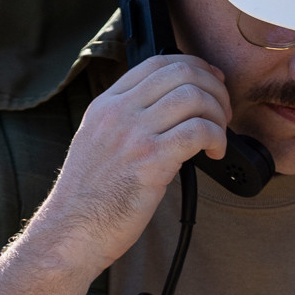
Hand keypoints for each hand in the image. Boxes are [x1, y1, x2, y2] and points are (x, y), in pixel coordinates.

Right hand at [31, 54, 233, 278]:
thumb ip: (125, 121)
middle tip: (222, 112)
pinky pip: (198, 132)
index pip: (157, 63)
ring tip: (220, 135)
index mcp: (105, 105)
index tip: (211, 81)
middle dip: (214, 88)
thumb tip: (168, 112)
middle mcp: (119, 113)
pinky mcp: (151, 162)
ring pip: (194, 97)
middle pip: (181, 73)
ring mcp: (134, 135)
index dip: (194, 66)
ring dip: (218, 114)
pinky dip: (218, 139)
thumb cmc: (89, 198)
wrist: (72, 231)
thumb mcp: (97, 143)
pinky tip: (215, 154)